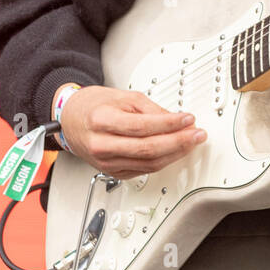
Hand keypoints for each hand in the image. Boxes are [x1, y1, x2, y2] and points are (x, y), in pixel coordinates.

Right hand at [55, 85, 206, 179]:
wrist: (71, 121)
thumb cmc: (94, 106)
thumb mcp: (122, 97)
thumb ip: (150, 109)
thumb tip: (175, 119)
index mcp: (102, 121)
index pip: (142, 126)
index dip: (169, 124)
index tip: (188, 119)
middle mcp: (102, 145)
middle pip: (147, 149)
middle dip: (178, 142)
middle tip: (197, 134)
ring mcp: (107, 162)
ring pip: (148, 163)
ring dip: (175, 154)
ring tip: (191, 142)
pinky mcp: (113, 172)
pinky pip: (144, 170)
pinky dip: (163, 161)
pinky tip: (174, 152)